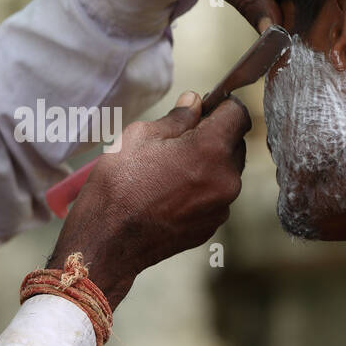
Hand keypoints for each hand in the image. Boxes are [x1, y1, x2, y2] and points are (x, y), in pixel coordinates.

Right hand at [48, 92, 250, 308]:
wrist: (107, 241)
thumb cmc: (118, 185)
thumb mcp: (140, 136)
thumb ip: (176, 118)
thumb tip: (194, 103)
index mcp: (211, 149)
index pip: (238, 113)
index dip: (220, 105)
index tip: (202, 109)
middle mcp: (226, 179)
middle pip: (235, 144)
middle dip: (214, 136)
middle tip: (177, 141)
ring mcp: (221, 207)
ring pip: (225, 172)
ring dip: (207, 164)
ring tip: (169, 171)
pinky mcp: (211, 226)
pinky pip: (214, 197)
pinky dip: (199, 190)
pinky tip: (169, 193)